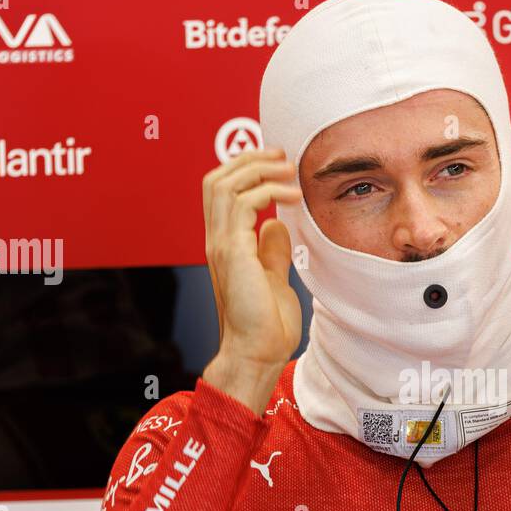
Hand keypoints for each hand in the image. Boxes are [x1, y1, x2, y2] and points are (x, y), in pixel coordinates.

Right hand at [200, 146, 303, 412]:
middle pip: (216, 178)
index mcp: (225, 245)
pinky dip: (269, 191)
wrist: (257, 354)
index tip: (277, 164)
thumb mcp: (274, 279)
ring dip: (259, 169)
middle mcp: (217, 241)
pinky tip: (293, 198)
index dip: (244, 169)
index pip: (221, 191)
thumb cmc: (265, 326)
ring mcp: (220, 245)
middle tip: (281, 156)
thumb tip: (275, 226)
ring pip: (225, 183)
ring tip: (289, 171)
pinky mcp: (233, 252)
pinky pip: (244, 202)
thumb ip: (272, 252)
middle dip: (249, 159)